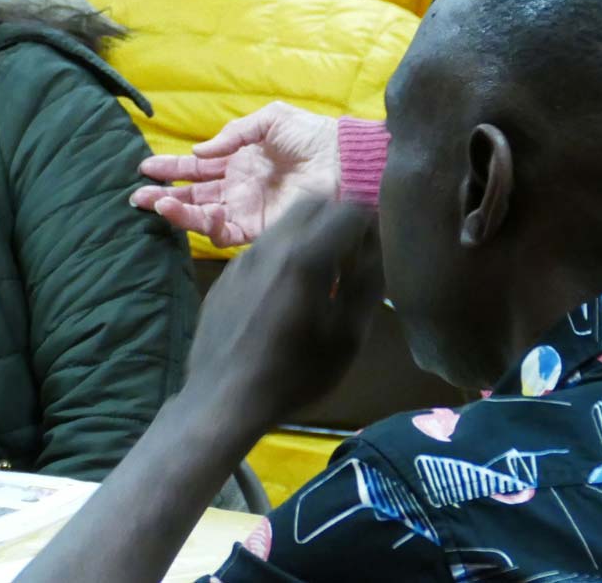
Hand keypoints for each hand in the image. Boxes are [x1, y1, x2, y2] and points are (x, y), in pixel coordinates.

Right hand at [131, 101, 340, 246]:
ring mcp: (245, 208)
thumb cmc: (310, 136)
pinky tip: (196, 213)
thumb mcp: (269, 120)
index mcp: (238, 161)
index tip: (145, 167)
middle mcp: (237, 187)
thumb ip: (233, 134)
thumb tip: (198, 151)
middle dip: (163, 194)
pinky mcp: (257, 227)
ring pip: (201, 215)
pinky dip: (205, 226)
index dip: (171, 167)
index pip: (197, 167)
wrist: (342, 162)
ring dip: (176, 211)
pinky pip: (224, 233)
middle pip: (192, 194)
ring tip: (155, 203)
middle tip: (137, 195)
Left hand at [185, 198, 381, 427]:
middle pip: (314, 202)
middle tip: (352, 254)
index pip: (350, 209)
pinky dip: (284, 254)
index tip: (376, 249)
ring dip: (310, 233)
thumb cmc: (294, 374)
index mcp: (306, 255)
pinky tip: (286, 294)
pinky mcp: (227, 273)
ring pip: (285, 223)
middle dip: (339, 217)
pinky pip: (263, 247)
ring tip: (321, 275)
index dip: (370, 223)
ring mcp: (244, 256)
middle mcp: (272, 244)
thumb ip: (366, 284)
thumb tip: (377, 247)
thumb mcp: (347, 337)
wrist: (224, 398)